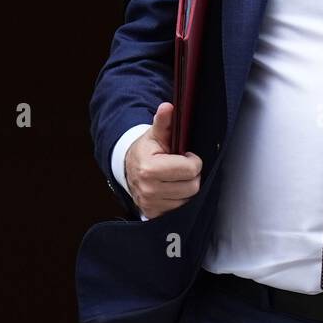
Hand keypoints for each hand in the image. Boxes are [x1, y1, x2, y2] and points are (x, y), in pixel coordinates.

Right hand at [124, 102, 203, 218]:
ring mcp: (150, 205)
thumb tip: (167, 107)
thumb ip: (164, 121)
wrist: (130, 168)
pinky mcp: (153, 215)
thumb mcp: (155, 134)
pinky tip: (173, 189)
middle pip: (192, 187)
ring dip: (187, 188)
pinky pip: (179, 211)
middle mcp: (148, 190)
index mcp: (149, 168)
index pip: (190, 169)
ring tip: (177, 177)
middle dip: (192, 175)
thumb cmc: (147, 150)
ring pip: (188, 200)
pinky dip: (180, 200)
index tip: (185, 155)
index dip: (193, 160)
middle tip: (183, 166)